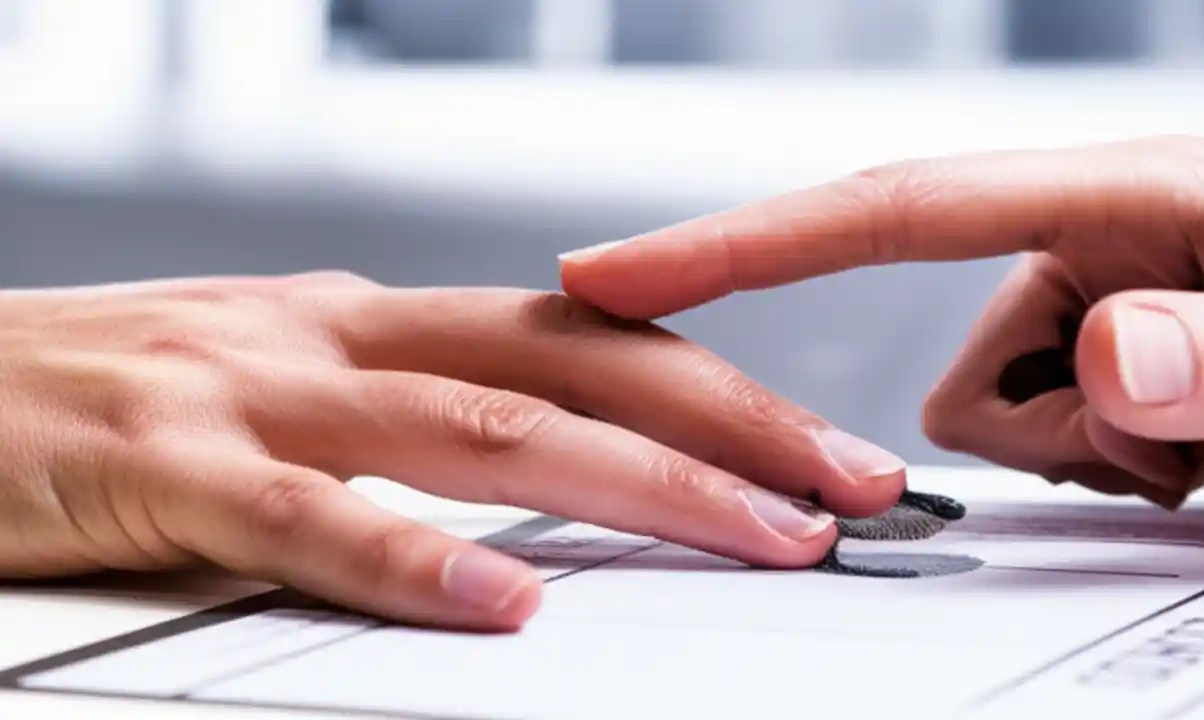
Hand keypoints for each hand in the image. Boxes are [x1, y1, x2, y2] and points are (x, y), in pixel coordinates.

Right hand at [0, 273, 902, 629]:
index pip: (578, 340)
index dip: (711, 389)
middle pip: (570, 368)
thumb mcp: (280, 388)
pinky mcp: (167, 467)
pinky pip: (311, 520)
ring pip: (480, 429)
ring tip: (756, 539)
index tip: (817, 449)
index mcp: (369, 322)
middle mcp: (335, 337)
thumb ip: (397, 421)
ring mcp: (254, 394)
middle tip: (848, 487)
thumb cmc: (108, 398)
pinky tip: (505, 604)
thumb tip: (525, 478)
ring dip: (635, 484)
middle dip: (727, 428)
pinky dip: (413, 562)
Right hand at [559, 136, 1203, 506]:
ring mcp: (1112, 297)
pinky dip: (1116, 467)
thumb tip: (1107, 352)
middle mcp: (1105, 236)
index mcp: (1132, 196)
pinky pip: (1051, 432)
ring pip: (1003, 414)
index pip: (886, 208)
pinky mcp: (1125, 350)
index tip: (613, 272)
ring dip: (1096, 462)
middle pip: (960, 366)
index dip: (735, 243)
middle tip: (1194, 452)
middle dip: (1055, 442)